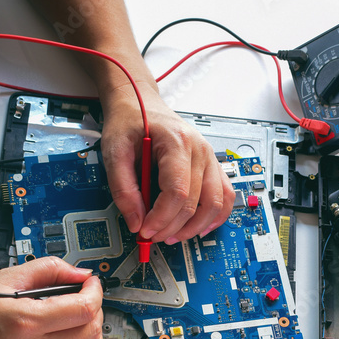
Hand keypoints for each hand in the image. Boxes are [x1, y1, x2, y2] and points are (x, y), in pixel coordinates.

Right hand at [0, 257, 102, 338]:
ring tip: (81, 317)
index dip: (95, 292)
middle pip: (90, 332)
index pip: (83, 309)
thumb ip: (49, 270)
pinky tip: (69, 337)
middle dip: (95, 310)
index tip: (91, 284)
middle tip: (85, 297)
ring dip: (92, 333)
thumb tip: (80, 274)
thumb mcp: (6, 278)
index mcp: (25, 321)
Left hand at [99, 86, 234, 244]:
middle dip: (174, 227)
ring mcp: (209, 158)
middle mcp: (200, 150)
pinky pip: (224, 196)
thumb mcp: (114, 152)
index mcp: (177, 142)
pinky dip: (215, 216)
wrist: (140, 102)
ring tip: (174, 237)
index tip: (145, 230)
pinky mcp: (211, 166)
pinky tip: (200, 228)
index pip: (178, 192)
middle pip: (196, 202)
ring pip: (215, 203)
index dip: (162, 218)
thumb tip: (136, 222)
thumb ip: (123, 189)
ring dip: (196, 227)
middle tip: (152, 236)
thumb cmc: (129, 122)